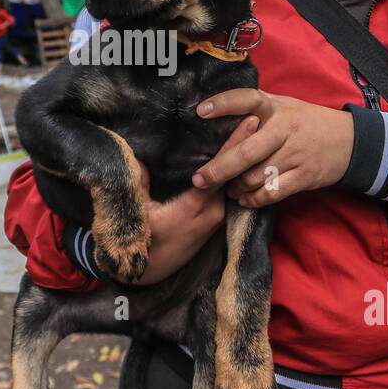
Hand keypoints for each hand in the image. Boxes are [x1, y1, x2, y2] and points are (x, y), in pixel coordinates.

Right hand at [128, 114, 260, 284]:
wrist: (145, 275)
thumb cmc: (141, 242)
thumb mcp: (136, 211)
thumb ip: (139, 181)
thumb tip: (141, 154)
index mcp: (197, 207)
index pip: (223, 169)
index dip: (236, 144)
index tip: (252, 120)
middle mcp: (213, 212)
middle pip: (232, 173)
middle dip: (241, 146)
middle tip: (250, 113)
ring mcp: (214, 218)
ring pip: (229, 182)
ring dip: (234, 160)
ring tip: (243, 128)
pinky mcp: (211, 221)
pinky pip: (222, 192)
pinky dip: (225, 174)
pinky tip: (224, 156)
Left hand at [191, 88, 354, 207]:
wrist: (349, 140)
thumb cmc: (305, 122)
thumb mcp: (283, 105)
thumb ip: (255, 107)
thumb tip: (213, 112)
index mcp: (275, 107)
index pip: (247, 99)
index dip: (223, 104)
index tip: (200, 111)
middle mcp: (284, 128)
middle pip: (247, 151)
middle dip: (219, 168)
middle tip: (200, 179)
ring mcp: (296, 153)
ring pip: (256, 176)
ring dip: (237, 187)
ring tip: (228, 189)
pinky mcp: (305, 175)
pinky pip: (273, 191)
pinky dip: (255, 199)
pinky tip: (246, 199)